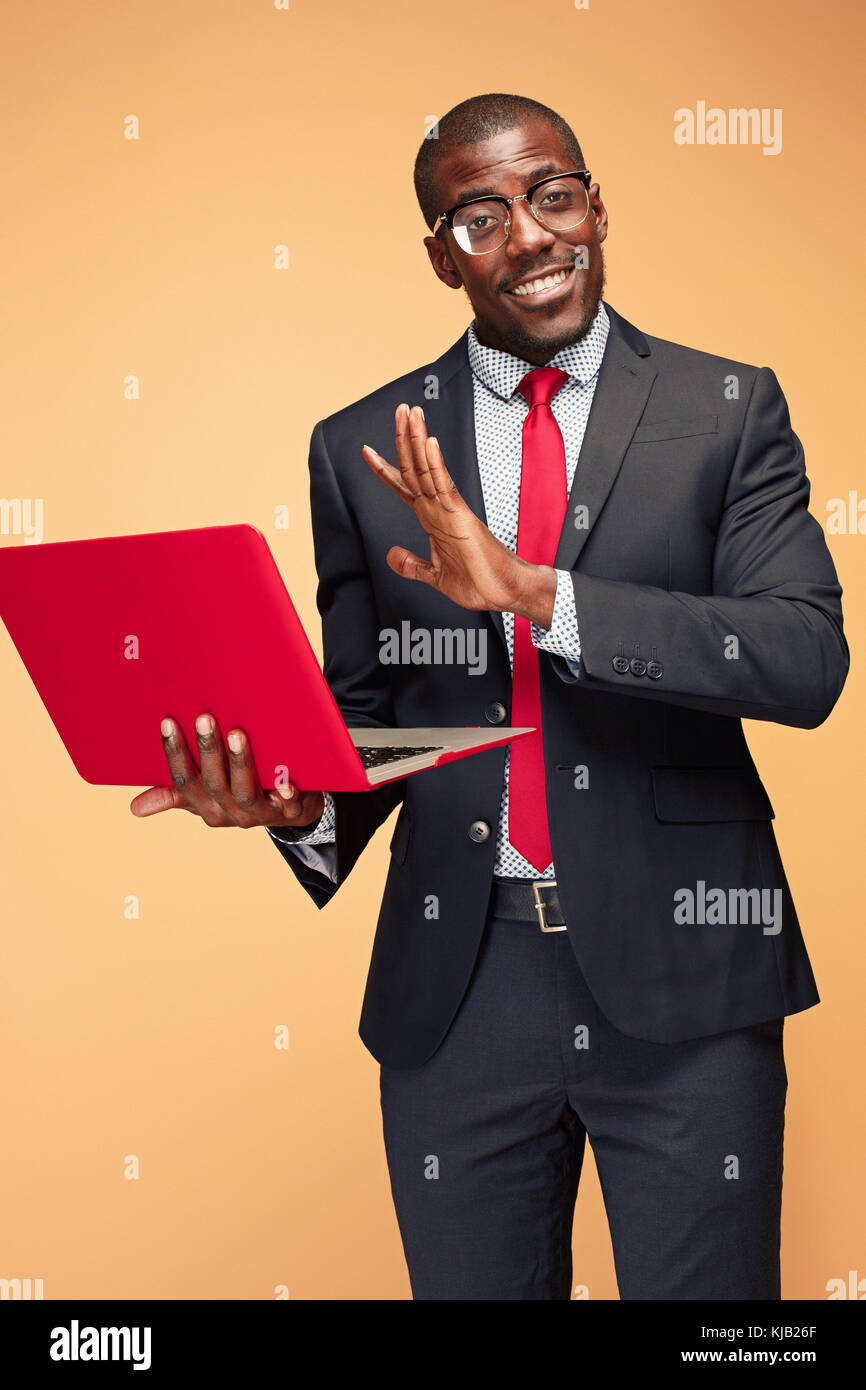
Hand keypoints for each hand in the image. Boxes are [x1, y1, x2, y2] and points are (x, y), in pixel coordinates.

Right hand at [129, 712, 325, 829]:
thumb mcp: (206, 797)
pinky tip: (286, 782)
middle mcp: (230, 812)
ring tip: (238, 734)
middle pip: (214, 783)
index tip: (168, 721)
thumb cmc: (240, 795)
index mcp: (206, 806)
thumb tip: (134, 808)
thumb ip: (175, 796)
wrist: (290, 812)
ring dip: (241, 764)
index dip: (175, 753)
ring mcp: (260, 814)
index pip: (184, 781)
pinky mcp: (290, 812)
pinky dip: (287, 796)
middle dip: (208, 751)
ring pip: (246, 793)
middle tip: (205, 718)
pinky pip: (288, 807)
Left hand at [362, 403, 555, 625]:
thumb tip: (390, 555)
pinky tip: (428, 441)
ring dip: (416, 439)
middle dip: (403, 439)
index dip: (384, 468)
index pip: (404, 486)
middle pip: (414, 467)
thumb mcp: (433, 576)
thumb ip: (411, 566)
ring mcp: (449, 509)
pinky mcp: (460, 515)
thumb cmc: (477, 584)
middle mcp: (438, 508)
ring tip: (410, 412)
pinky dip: (435, 463)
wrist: (503, 592)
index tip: (367, 450)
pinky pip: (444, 485)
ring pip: (427, 468)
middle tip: (399, 409)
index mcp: (431, 519)